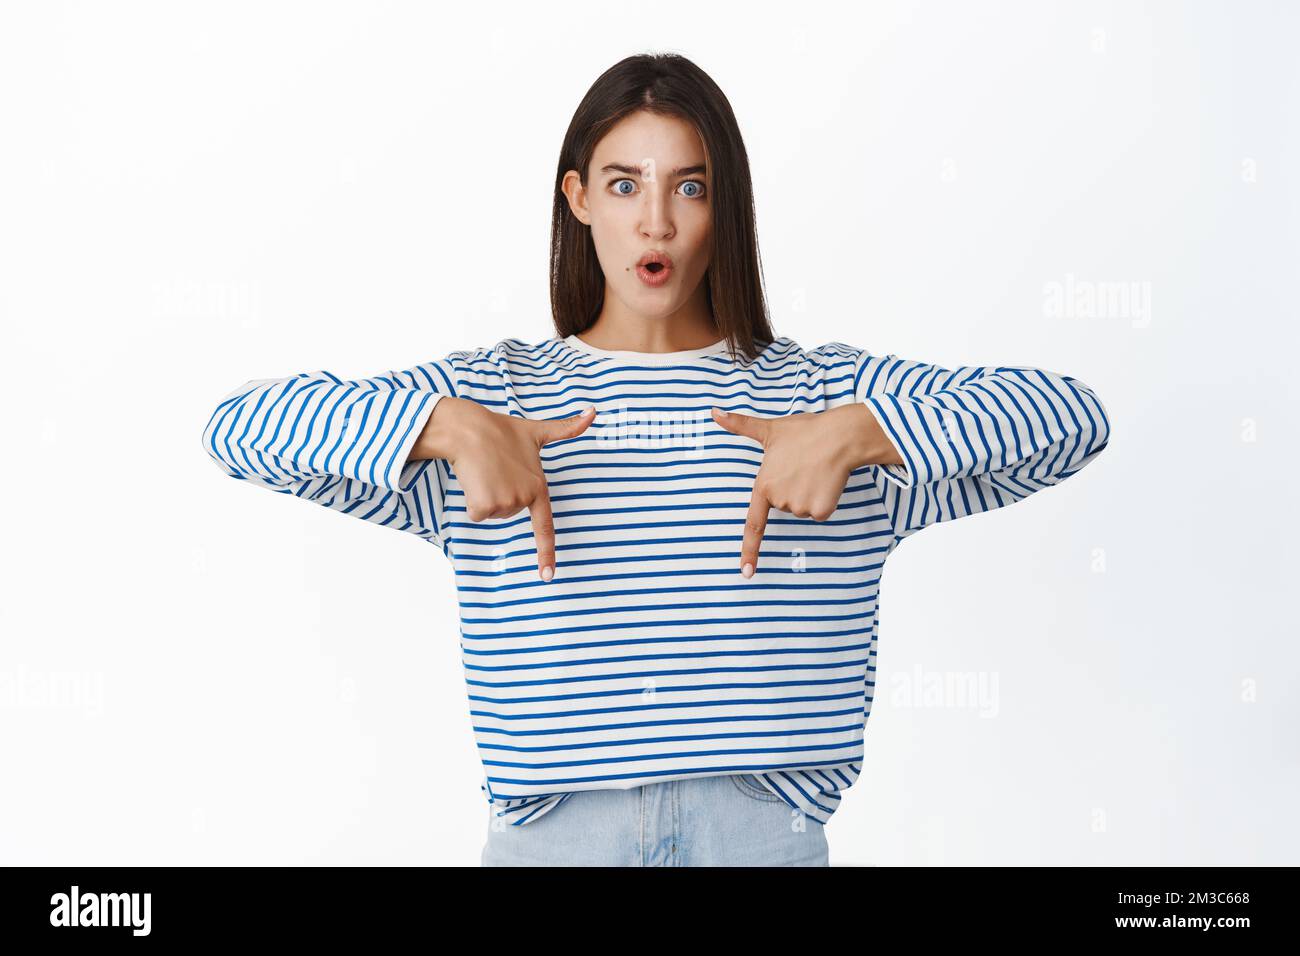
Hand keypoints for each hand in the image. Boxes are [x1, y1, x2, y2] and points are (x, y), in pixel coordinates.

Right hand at [413, 397, 596, 579]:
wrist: (470, 430)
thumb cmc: (501, 430)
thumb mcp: (537, 431)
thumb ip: (567, 428)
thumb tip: (594, 411)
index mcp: (539, 487)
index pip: (545, 526)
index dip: (547, 552)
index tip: (549, 576)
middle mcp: (525, 498)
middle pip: (509, 513)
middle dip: (499, 494)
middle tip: (496, 470)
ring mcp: (506, 504)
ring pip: (492, 513)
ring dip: (485, 495)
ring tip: (486, 471)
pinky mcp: (486, 506)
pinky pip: (477, 514)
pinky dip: (472, 499)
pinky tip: (475, 478)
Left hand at [712, 403, 896, 577]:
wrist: (839, 436)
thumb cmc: (804, 431)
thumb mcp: (769, 429)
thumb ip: (740, 425)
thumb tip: (713, 412)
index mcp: (764, 486)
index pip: (754, 525)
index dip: (749, 551)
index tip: (745, 572)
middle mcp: (780, 501)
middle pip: (786, 506)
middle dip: (793, 490)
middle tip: (802, 467)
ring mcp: (800, 507)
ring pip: (804, 509)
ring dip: (810, 493)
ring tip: (815, 470)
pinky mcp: (821, 511)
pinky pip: (821, 512)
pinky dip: (825, 499)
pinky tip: (827, 480)